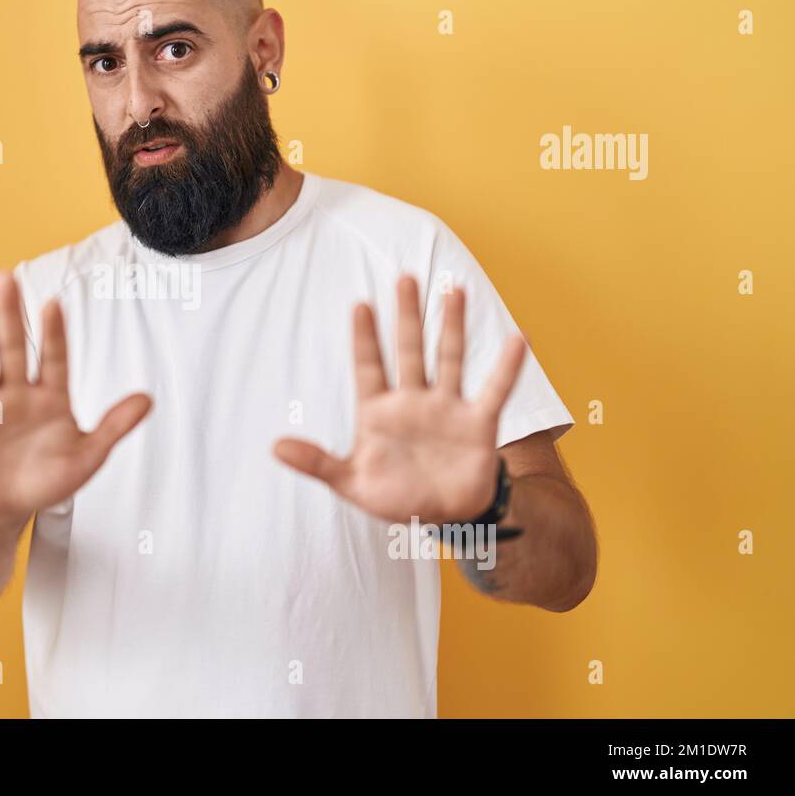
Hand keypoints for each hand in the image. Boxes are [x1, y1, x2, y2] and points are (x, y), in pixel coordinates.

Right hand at [0, 270, 152, 526]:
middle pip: (12, 347)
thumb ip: (113, 427)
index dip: (53, 333)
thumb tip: (146, 400)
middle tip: (5, 277)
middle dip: (9, 314)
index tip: (53, 304)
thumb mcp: (86, 458)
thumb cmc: (44, 481)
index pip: (53, 357)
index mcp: (49, 397)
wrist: (3, 510)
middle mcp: (15, 392)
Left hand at [272, 274, 526, 524]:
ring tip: (453, 291)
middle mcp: (413, 401)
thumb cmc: (394, 495)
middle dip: (406, 316)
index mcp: (378, 411)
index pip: (368, 366)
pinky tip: (518, 339)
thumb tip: (276, 446)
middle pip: (408, 351)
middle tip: (404, 277)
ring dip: (452, 327)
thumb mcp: (351, 483)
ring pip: (449, 359)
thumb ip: (317, 463)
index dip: (364, 338)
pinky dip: (506, 368)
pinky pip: (493, 391)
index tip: (359, 304)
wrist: (443, 518)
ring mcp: (446, 408)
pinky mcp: (478, 424)